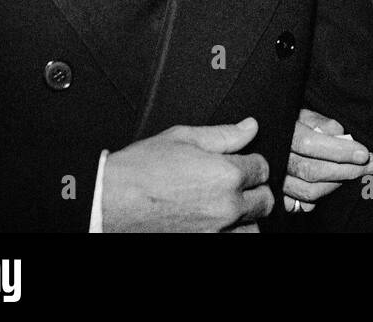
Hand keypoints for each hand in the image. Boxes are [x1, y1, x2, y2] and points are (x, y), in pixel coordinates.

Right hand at [101, 117, 272, 231]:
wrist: (108, 202)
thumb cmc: (139, 171)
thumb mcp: (183, 138)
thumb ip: (224, 134)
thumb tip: (250, 127)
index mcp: (227, 175)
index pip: (263, 168)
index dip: (252, 162)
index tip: (241, 163)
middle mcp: (226, 206)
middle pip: (264, 200)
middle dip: (253, 189)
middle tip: (233, 184)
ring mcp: (215, 231)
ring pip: (252, 227)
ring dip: (245, 216)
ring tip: (224, 206)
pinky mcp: (202, 244)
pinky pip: (231, 241)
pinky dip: (228, 232)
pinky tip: (213, 221)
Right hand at [283, 108, 372, 212]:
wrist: (269, 134)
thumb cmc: (292, 124)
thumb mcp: (306, 114)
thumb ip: (324, 123)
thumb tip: (343, 136)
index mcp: (285, 134)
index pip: (312, 145)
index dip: (340, 151)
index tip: (364, 154)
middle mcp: (276, 159)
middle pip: (312, 171)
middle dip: (347, 170)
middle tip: (372, 166)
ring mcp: (275, 179)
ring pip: (308, 191)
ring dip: (337, 184)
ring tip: (354, 174)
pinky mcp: (278, 194)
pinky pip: (300, 205)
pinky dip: (319, 199)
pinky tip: (333, 185)